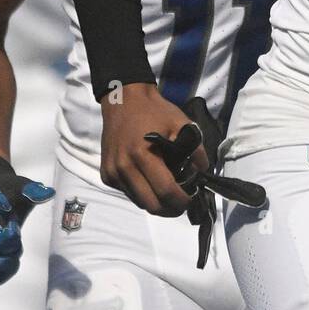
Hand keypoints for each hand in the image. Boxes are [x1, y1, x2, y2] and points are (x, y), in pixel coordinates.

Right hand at [0, 156, 54, 285]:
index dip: (12, 239)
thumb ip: (32, 190)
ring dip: (7, 264)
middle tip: (12, 240)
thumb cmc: (7, 195)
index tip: (13, 225)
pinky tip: (4, 257)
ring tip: (8, 248)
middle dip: (10, 253)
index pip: (2, 243)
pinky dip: (2, 273)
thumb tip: (47, 193)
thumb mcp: (20, 188)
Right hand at [100, 83, 207, 216]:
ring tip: (167, 191)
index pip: (165, 191)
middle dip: (170, 209)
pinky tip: (149, 180)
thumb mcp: (181, 123)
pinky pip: (128, 193)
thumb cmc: (154, 111)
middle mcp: (124, 167)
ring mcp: (112, 173)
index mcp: (143, 154)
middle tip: (181, 202)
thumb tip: (202, 172)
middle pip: (151, 205)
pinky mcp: (106, 174)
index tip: (191, 200)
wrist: (123, 100)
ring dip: (155, 202)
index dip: (181, 201)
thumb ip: (195, 149)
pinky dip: (141, 193)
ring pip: (139, 202)